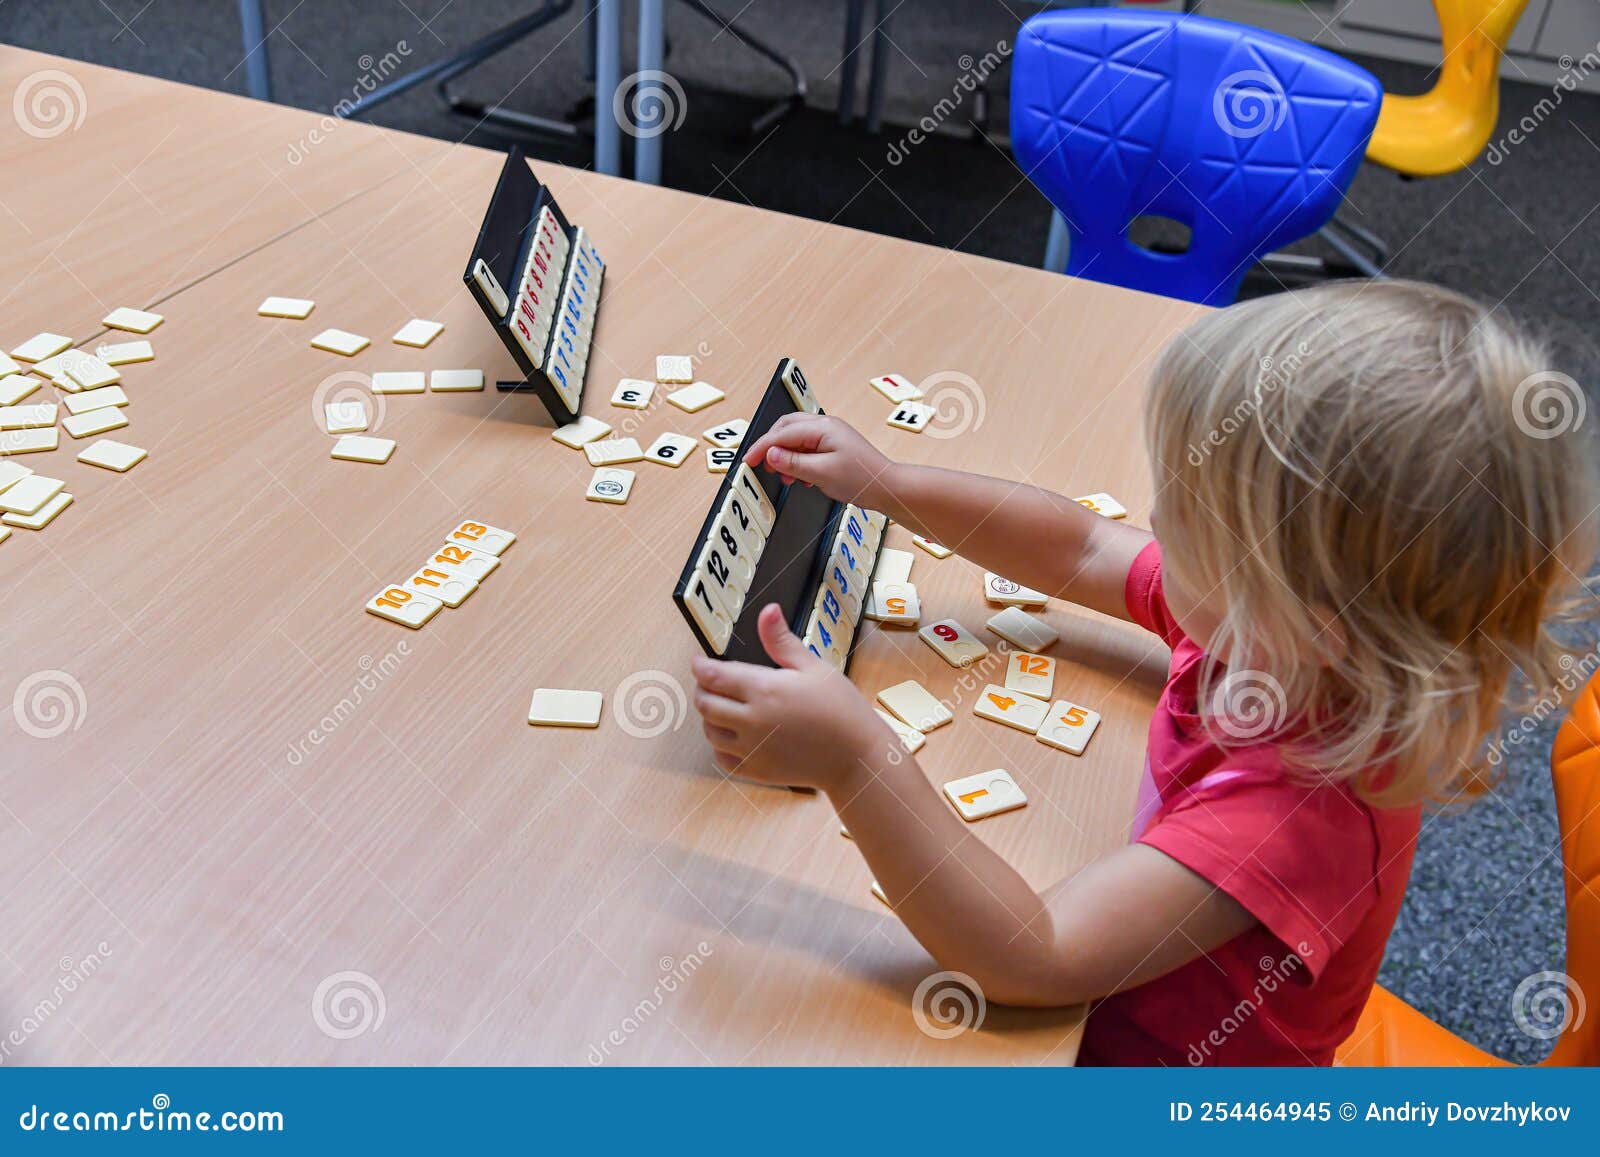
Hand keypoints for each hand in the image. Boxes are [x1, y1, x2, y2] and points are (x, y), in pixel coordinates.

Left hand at [690, 604, 893, 789]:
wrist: (856, 756)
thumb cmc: (841, 709)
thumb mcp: (814, 667)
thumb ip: (782, 641)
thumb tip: (767, 612)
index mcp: (764, 690)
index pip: (713, 676)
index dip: (700, 666)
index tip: (699, 661)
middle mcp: (752, 720)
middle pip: (705, 703)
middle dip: (702, 689)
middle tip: (709, 682)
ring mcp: (752, 748)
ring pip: (709, 731)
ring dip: (709, 716)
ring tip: (722, 706)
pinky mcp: (756, 770)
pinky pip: (722, 758)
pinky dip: (719, 745)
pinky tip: (733, 735)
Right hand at [741, 414, 893, 507]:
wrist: (886, 487)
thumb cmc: (861, 479)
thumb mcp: (821, 473)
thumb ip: (792, 463)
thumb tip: (770, 454)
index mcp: (822, 427)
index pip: (782, 434)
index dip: (762, 447)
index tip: (749, 460)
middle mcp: (825, 426)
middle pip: (786, 429)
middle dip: (771, 447)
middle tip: (762, 465)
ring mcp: (830, 435)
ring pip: (795, 439)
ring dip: (785, 456)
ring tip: (786, 477)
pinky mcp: (833, 446)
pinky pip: (806, 448)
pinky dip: (797, 461)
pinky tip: (800, 477)